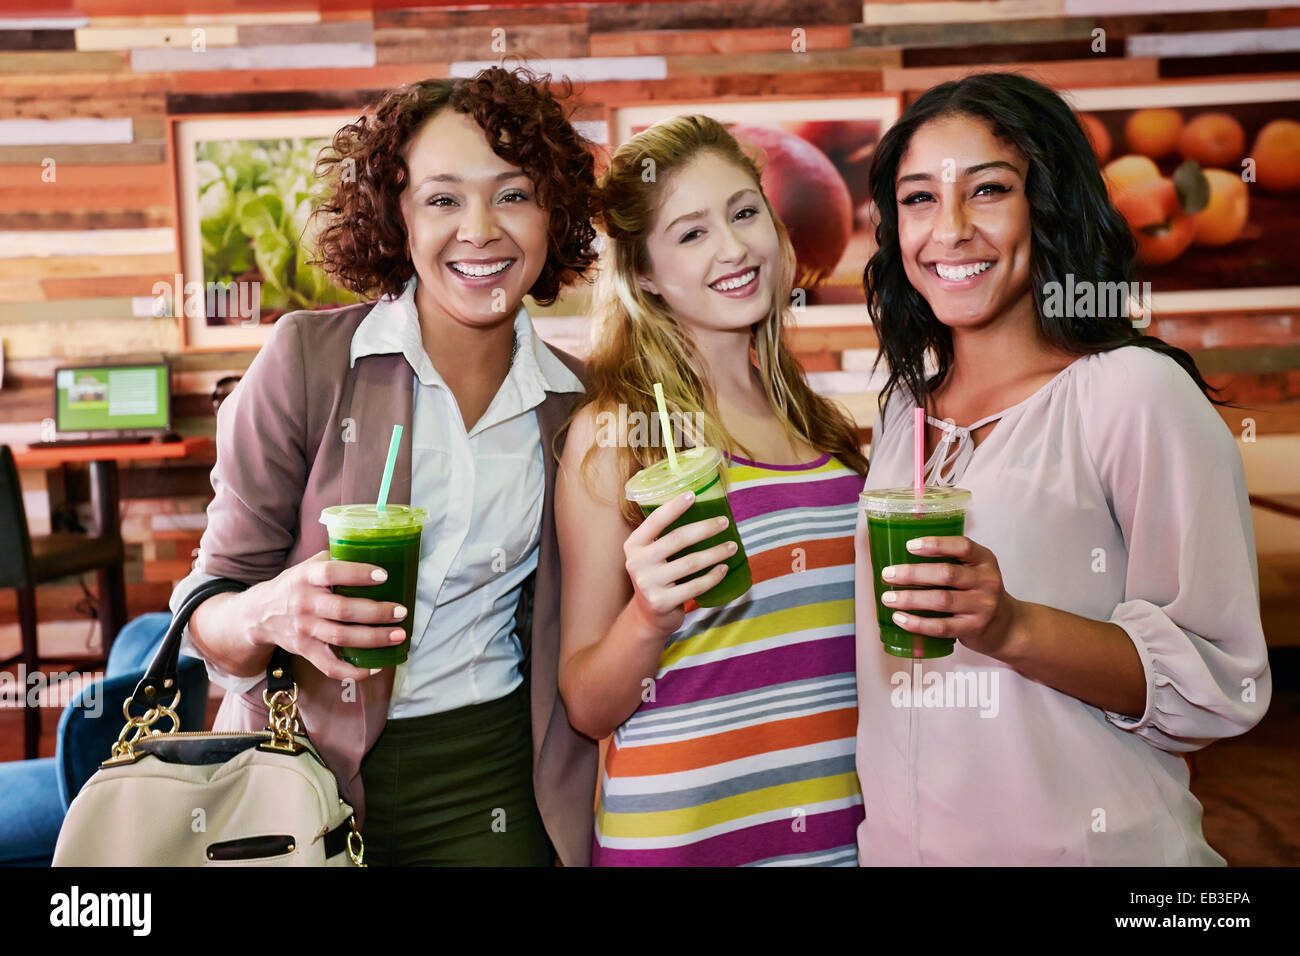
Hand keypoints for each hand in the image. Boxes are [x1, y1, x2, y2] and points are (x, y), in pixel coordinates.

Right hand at [242, 550, 409, 681]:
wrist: (259, 615)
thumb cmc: (294, 586)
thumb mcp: (306, 567)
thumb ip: (333, 560)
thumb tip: (371, 552)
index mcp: (306, 577)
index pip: (332, 572)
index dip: (358, 574)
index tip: (383, 576)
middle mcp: (304, 603)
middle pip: (343, 610)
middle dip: (376, 613)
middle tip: (401, 612)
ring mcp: (304, 630)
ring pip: (342, 638)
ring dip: (374, 639)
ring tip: (398, 635)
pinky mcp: (305, 651)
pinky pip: (330, 666)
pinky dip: (353, 671)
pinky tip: (375, 667)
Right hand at [624, 490, 737, 638]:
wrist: (648, 616)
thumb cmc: (658, 576)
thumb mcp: (651, 555)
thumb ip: (664, 537)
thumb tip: (702, 510)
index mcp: (634, 545)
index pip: (655, 520)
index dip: (674, 506)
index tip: (693, 495)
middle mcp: (637, 562)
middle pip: (677, 539)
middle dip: (705, 528)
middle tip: (724, 522)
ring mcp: (648, 584)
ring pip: (690, 563)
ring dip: (715, 553)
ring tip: (732, 546)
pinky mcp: (662, 602)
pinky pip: (695, 586)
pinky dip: (712, 577)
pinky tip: (724, 569)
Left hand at [878, 535, 1022, 658]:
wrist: (1008, 625)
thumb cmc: (979, 592)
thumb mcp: (975, 570)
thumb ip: (949, 561)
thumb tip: (901, 557)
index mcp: (984, 560)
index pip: (962, 546)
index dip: (935, 544)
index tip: (910, 545)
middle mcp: (987, 581)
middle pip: (946, 574)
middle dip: (913, 573)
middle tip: (888, 574)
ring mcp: (982, 606)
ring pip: (941, 600)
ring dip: (910, 599)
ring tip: (888, 598)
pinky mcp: (974, 628)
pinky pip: (941, 627)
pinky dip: (918, 623)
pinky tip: (900, 618)